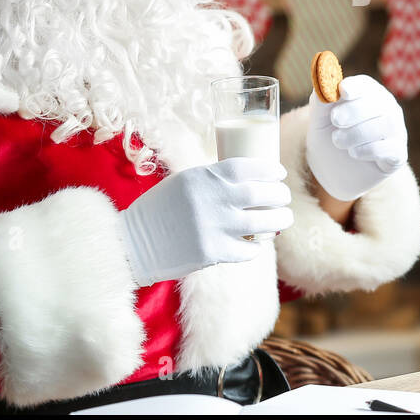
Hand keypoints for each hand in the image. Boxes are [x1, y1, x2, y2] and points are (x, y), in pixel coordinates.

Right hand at [117, 158, 292, 287]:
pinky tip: (256, 243)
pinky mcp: (213, 253)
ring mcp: (214, 227)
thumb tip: (249, 181)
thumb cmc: (160, 209)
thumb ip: (212, 180)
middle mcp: (211, 199)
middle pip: (261, 194)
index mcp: (203, 176)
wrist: (135, 243)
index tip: (280, 173)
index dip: (269, 170)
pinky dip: (256, 246)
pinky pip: (248, 250)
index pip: (246, 167)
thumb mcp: (183, 183)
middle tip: (285, 198)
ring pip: (262, 223)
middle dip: (279, 195)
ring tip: (283, 219)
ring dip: (278, 221)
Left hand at [305, 75, 407, 202]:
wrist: (334, 174)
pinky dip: (369, 149)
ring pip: (385, 124)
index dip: (355, 87)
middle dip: (354, 110)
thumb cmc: (328, 140)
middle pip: (378, 102)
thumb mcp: (319, 121)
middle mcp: (386, 109)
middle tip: (335, 120)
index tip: (342, 91)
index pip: (366, 85)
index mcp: (367, 95)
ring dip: (358, 132)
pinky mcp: (398, 154)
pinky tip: (353, 153)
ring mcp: (395, 131)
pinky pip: (390, 147)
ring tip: (338, 141)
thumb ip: (320, 102)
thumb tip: (324, 84)